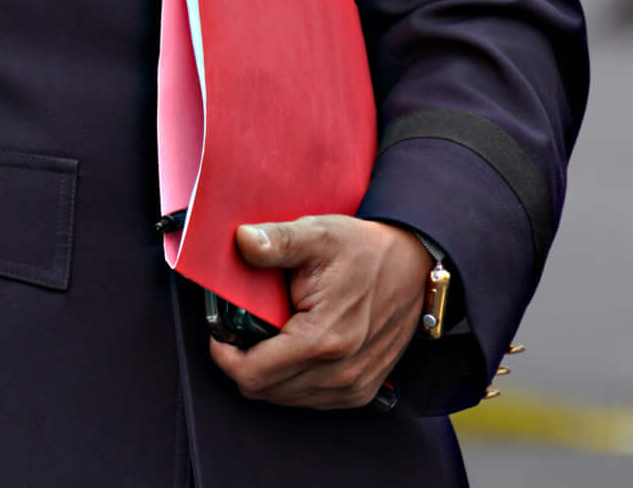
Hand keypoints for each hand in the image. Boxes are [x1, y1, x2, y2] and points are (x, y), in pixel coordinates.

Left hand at [208, 215, 431, 408]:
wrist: (414, 268)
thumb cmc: (362, 250)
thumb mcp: (317, 234)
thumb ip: (277, 240)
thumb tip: (243, 240)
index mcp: (324, 339)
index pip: (252, 374)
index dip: (223, 354)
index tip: (217, 331)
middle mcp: (341, 372)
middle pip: (264, 389)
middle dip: (241, 361)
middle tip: (237, 328)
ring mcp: (354, 386)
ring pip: (284, 397)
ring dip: (265, 372)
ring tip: (263, 334)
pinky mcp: (361, 391)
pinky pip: (308, 398)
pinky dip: (289, 379)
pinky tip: (288, 348)